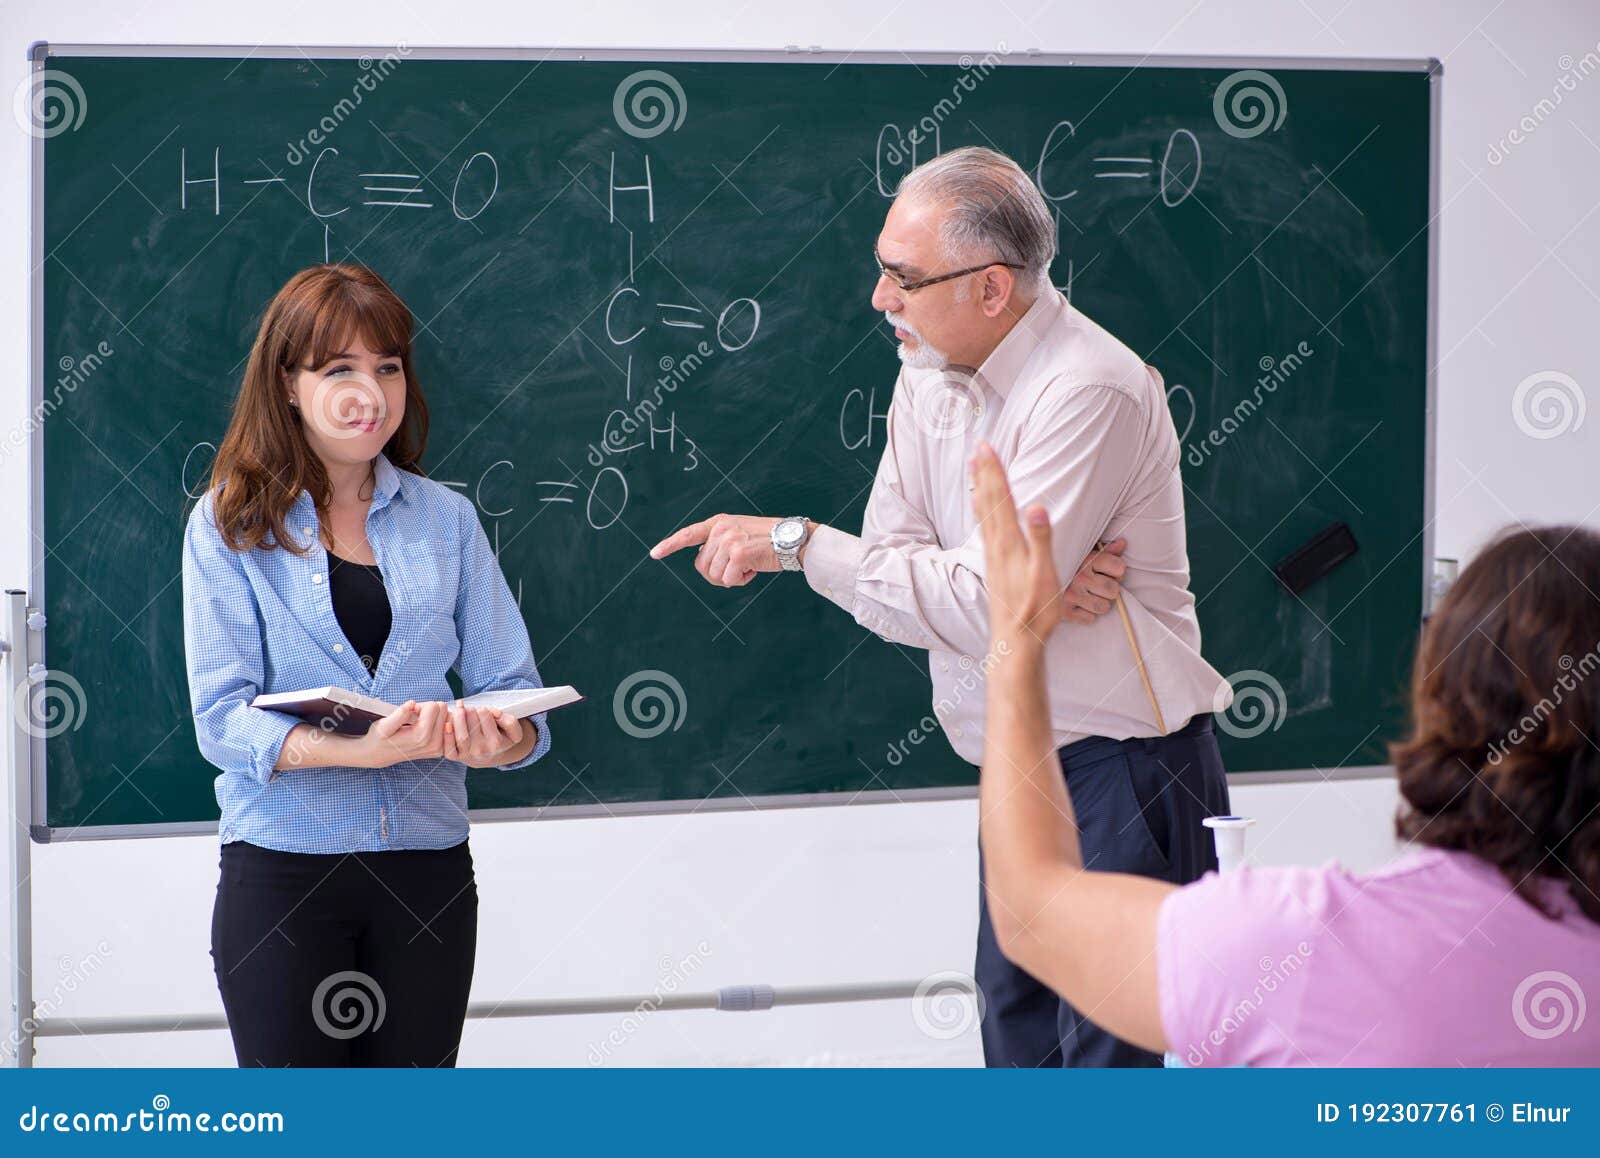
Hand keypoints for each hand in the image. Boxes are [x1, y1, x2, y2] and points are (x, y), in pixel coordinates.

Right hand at [356, 700, 446, 767]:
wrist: (379, 755)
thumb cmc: (380, 737)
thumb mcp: (384, 725)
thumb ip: (399, 714)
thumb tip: (412, 704)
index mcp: (421, 736)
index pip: (434, 706)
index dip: (420, 706)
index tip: (410, 713)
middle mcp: (433, 744)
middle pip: (443, 709)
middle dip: (428, 710)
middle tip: (414, 718)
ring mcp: (438, 748)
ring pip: (447, 716)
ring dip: (434, 717)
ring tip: (418, 724)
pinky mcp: (440, 750)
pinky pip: (449, 727)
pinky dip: (439, 724)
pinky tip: (427, 729)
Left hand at [443, 701, 524, 767]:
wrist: (488, 756)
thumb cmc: (498, 738)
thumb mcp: (513, 731)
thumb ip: (509, 721)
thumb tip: (494, 714)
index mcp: (496, 743)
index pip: (485, 714)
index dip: (483, 709)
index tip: (483, 712)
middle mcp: (482, 750)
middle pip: (471, 721)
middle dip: (469, 710)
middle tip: (469, 710)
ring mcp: (467, 754)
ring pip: (461, 734)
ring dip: (457, 717)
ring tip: (459, 712)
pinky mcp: (455, 757)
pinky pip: (448, 747)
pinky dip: (446, 734)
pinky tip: (447, 724)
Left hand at [649, 514, 783, 586]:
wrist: (793, 539)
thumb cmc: (769, 541)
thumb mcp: (740, 533)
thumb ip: (720, 542)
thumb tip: (705, 564)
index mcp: (718, 522)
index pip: (688, 534)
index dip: (670, 545)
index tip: (655, 553)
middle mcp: (720, 529)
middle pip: (702, 566)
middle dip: (718, 574)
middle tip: (738, 568)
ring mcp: (728, 540)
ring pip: (715, 576)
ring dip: (732, 577)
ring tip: (749, 564)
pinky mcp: (738, 553)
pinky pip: (729, 580)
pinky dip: (742, 580)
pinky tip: (754, 568)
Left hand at [971, 442, 1067, 643]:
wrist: (1015, 640)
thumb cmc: (1035, 610)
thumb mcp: (1045, 574)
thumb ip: (1041, 539)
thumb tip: (1036, 506)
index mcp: (1009, 543)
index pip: (1001, 499)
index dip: (994, 471)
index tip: (987, 447)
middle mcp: (996, 545)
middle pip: (989, 500)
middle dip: (985, 472)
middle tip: (978, 446)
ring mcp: (993, 554)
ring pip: (984, 512)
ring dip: (980, 487)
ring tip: (974, 467)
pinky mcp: (993, 564)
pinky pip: (984, 527)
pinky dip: (980, 509)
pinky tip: (979, 506)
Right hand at [1064, 538, 1125, 623]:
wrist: (1033, 577)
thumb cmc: (1063, 564)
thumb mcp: (1082, 552)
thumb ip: (1104, 550)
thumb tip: (1122, 544)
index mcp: (1085, 560)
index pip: (1119, 568)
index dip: (1117, 570)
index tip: (1109, 570)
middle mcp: (1079, 578)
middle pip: (1113, 590)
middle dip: (1109, 588)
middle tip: (1098, 585)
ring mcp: (1071, 597)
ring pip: (1103, 606)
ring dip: (1099, 602)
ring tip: (1089, 596)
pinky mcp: (1065, 613)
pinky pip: (1089, 618)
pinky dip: (1086, 614)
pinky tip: (1079, 605)